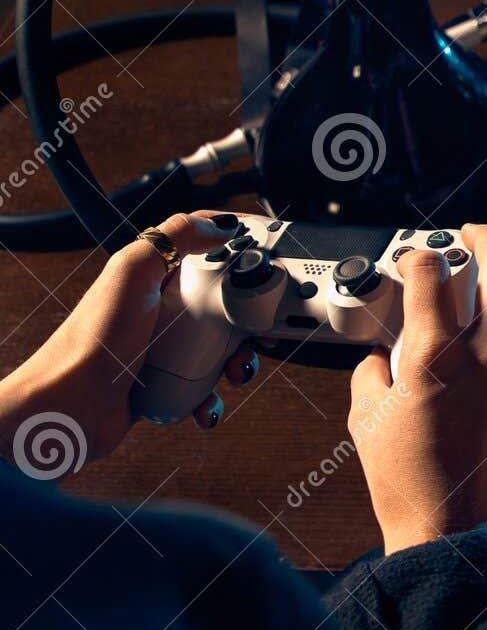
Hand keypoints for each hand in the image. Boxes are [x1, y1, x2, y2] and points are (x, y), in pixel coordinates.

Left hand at [0, 211, 259, 470]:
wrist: (70, 405)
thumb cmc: (92, 337)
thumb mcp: (132, 272)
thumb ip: (173, 238)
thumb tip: (219, 224)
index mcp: (159, 276)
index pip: (210, 253)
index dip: (243, 255)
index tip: (272, 263)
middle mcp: (165, 309)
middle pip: (229, 305)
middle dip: (251, 320)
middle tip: (262, 329)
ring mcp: (168, 347)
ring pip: (224, 350)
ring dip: (238, 364)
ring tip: (232, 371)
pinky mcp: (168, 383)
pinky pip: (205, 390)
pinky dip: (212, 401)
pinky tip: (203, 404)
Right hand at [349, 223, 486, 553]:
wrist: (457, 544)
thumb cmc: (408, 488)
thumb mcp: (365, 422)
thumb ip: (373, 374)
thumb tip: (380, 358)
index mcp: (436, 355)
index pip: (431, 269)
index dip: (418, 254)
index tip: (414, 257)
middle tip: (473, 234)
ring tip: (461, 356)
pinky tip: (477, 406)